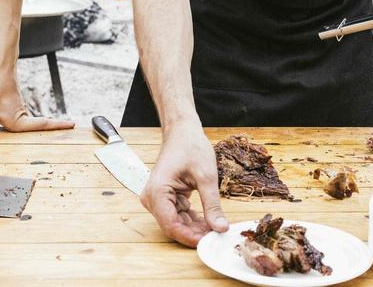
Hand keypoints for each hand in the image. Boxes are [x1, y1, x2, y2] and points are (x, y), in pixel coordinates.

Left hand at [0, 67, 73, 136]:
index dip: (57, 126)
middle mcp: (20, 116)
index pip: (42, 126)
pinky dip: (21, 119)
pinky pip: (16, 114)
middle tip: (69, 127)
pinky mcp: (9, 102)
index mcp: (18, 121)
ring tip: (49, 127)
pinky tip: (10, 122)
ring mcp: (16, 108)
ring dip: (36, 124)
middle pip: (38, 125)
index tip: (73, 124)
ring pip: (26, 120)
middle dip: (52, 127)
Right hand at [141, 120, 228, 246]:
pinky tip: (208, 221)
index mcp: (157, 191)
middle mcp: (152, 198)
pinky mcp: (165, 198)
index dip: (190, 236)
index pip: (171, 225)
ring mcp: (157, 199)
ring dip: (195, 227)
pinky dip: (192, 219)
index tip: (209, 241)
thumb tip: (220, 228)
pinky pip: (178, 215)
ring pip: (176, 223)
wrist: (182, 131)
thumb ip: (212, 205)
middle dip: (194, 233)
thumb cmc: (191, 146)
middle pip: (172, 226)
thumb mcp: (206, 176)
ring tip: (215, 228)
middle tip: (216, 236)